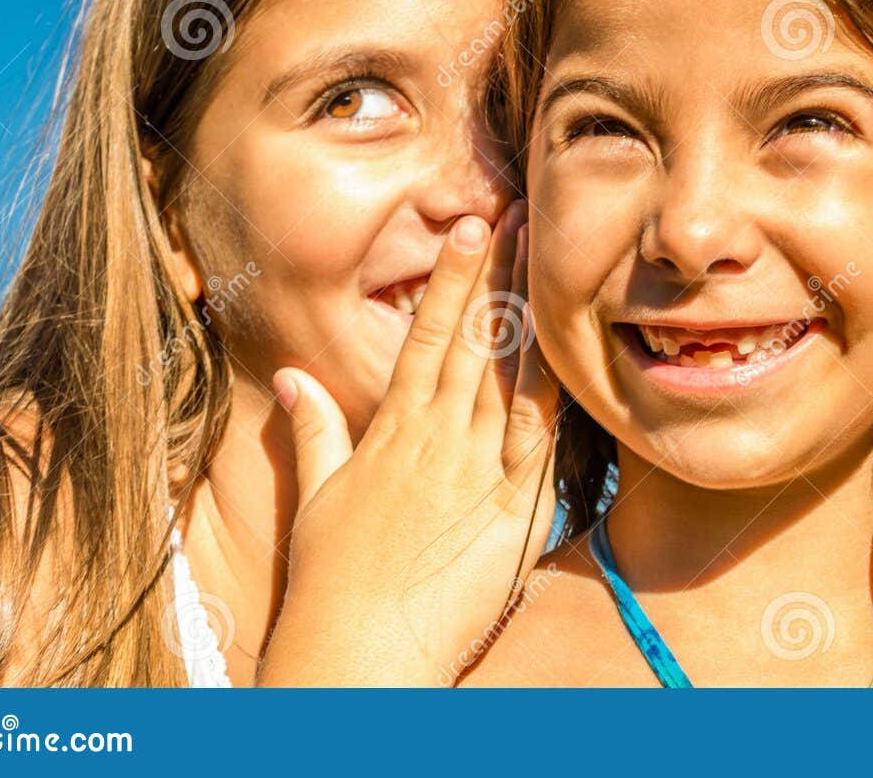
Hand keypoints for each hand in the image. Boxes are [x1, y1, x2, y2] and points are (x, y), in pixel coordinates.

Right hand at [257, 202, 558, 685]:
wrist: (356, 654)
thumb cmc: (331, 581)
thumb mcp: (316, 497)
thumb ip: (314, 429)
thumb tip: (295, 377)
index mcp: (392, 433)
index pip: (427, 336)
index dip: (453, 280)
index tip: (472, 230)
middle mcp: (436, 442)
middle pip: (476, 344)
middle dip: (502, 279)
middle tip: (527, 219)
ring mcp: (476, 475)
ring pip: (512, 382)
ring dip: (534, 321)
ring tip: (555, 266)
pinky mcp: (510, 516)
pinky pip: (542, 448)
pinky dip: (559, 401)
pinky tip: (577, 358)